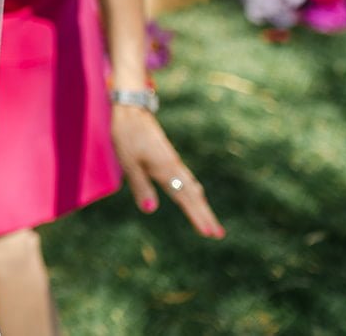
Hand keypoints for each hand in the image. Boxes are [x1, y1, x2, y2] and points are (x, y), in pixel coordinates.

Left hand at [111, 104, 224, 237]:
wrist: (132, 110)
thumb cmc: (127, 136)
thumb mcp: (128, 163)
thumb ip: (140, 186)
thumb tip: (150, 211)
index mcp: (166, 171)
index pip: (185, 199)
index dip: (197, 216)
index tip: (209, 233)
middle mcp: (174, 168)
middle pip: (193, 195)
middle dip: (205, 215)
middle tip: (218, 234)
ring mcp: (173, 162)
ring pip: (192, 187)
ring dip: (201, 205)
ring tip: (210, 222)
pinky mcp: (170, 158)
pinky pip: (186, 179)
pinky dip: (193, 192)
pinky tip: (195, 197)